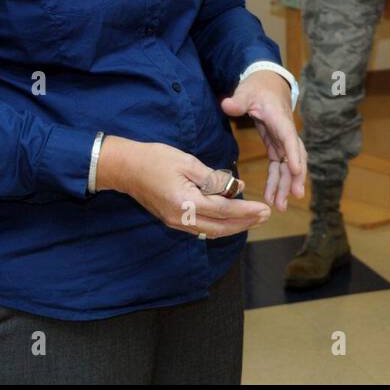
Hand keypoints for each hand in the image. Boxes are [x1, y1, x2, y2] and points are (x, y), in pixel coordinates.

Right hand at [97, 137, 270, 238]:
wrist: (124, 168)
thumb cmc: (155, 159)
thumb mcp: (188, 162)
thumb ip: (213, 178)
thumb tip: (237, 188)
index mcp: (186, 202)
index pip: (224, 210)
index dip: (247, 211)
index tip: (265, 209)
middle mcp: (181, 218)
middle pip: (220, 227)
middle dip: (245, 223)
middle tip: (265, 217)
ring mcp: (176, 221)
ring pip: (211, 231)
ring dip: (234, 226)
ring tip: (254, 219)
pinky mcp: (172, 219)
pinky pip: (201, 228)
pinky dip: (219, 224)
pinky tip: (230, 217)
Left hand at [220, 71, 307, 211]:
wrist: (268, 83)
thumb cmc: (257, 87)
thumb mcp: (246, 91)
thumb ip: (238, 100)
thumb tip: (228, 105)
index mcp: (280, 119)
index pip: (290, 138)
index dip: (294, 154)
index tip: (296, 171)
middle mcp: (286, 132)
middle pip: (295, 157)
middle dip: (294, 178)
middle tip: (293, 197)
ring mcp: (283, 141)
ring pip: (289, 166)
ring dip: (285, 185)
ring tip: (280, 206)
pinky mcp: (277, 146)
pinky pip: (279, 167)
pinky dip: (277, 181)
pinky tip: (272, 197)